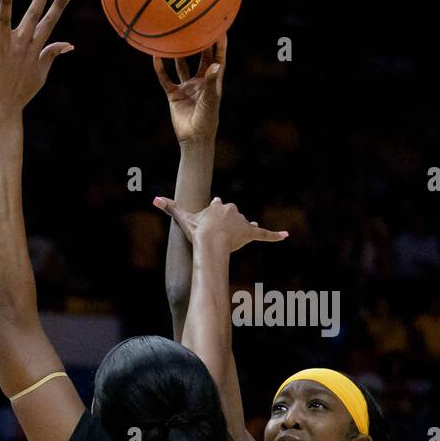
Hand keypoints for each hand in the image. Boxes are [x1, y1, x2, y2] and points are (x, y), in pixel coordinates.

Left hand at [0, 0, 74, 118]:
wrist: (3, 108)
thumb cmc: (22, 91)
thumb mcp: (41, 73)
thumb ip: (52, 55)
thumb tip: (68, 44)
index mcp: (35, 48)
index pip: (51, 21)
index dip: (60, 5)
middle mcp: (22, 45)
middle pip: (34, 15)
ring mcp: (5, 49)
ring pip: (6, 21)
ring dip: (7, 3)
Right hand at [153, 35, 225, 143]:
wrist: (194, 138)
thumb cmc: (207, 120)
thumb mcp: (210, 99)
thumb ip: (211, 82)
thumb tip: (216, 65)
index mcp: (213, 82)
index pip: (218, 59)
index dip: (220, 45)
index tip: (220, 28)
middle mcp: (200, 82)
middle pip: (201, 58)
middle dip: (200, 44)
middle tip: (196, 26)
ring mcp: (187, 87)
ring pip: (181, 66)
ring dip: (178, 54)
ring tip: (174, 37)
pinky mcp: (174, 94)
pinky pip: (165, 79)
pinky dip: (160, 69)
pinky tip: (156, 57)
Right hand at [153, 196, 286, 252]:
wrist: (210, 241)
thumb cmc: (197, 231)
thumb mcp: (182, 219)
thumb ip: (169, 208)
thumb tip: (153, 199)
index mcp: (217, 206)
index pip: (217, 205)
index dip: (213, 214)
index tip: (209, 219)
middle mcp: (231, 210)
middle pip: (231, 215)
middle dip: (226, 223)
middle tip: (217, 235)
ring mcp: (241, 222)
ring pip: (244, 225)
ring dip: (241, 231)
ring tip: (233, 240)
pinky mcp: (251, 233)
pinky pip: (264, 234)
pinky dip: (275, 236)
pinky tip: (285, 236)